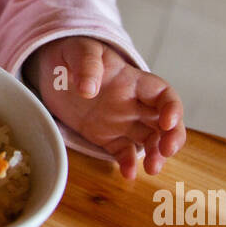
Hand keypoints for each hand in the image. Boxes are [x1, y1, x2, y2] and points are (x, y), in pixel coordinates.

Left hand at [26, 37, 185, 179]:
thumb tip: (88, 89)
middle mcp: (133, 104)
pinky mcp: (106, 137)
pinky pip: (121, 152)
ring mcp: (121, 122)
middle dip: (172, 137)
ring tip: (152, 169)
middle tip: (167, 151)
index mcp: (133, 81)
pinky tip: (128, 174)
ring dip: (155, 155)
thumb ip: (87, 66)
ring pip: (148, 140)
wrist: (53, 69)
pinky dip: (127, 163)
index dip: (172, 108)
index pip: (163, 95)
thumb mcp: (79, 51)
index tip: (168, 121)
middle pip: (163, 122)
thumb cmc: (73, 54)